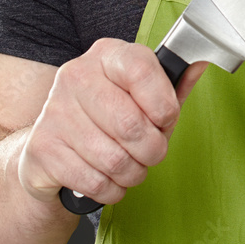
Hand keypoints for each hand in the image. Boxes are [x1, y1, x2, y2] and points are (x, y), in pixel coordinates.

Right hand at [18, 38, 205, 206]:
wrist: (55, 147)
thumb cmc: (110, 116)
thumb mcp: (145, 95)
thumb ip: (174, 83)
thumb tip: (201, 61)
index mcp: (107, 54)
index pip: (141, 70)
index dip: (164, 104)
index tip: (166, 119)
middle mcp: (77, 75)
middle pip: (131, 124)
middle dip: (153, 149)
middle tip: (152, 151)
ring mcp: (55, 111)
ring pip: (115, 159)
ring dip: (134, 173)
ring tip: (132, 166)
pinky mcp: (43, 148)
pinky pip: (95, 182)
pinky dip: (112, 190)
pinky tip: (109, 177)